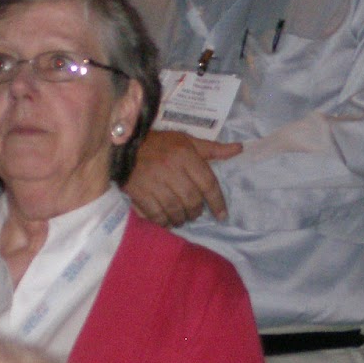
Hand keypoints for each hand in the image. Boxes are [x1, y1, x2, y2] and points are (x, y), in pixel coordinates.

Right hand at [124, 130, 241, 226]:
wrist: (124, 145)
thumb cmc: (160, 143)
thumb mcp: (187, 141)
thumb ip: (212, 149)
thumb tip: (239, 149)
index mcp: (185, 156)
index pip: (208, 183)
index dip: (217, 202)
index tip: (222, 215)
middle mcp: (171, 169)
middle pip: (192, 200)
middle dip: (196, 211)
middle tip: (195, 213)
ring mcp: (153, 181)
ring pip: (174, 209)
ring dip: (181, 219)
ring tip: (182, 219)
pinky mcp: (138, 192)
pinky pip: (155, 214)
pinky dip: (163, 221)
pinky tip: (167, 221)